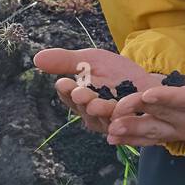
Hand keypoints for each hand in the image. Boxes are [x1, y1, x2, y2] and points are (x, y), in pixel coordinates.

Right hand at [31, 47, 160, 136]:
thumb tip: (36, 58)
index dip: (66, 91)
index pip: (69, 96)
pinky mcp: (130, 126)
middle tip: (79, 92)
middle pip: (84, 109)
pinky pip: (124, 126)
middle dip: (82, 101)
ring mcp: (111, 122)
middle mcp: (93, 114)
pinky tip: (120, 115)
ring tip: (96, 103)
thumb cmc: (115, 73)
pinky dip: (121, 122)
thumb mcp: (90, 60)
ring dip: (99, 111)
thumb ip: (66, 61)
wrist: (148, 82)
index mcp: (80, 99)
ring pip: (103, 119)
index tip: (63, 82)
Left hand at [107, 46, 184, 145]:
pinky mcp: (170, 135)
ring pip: (153, 131)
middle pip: (163, 115)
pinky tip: (113, 139)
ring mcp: (181, 130)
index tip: (145, 95)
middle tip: (116, 114)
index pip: (184, 99)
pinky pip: (149, 139)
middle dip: (138, 115)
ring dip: (131, 131)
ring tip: (111, 130)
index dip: (165, 98)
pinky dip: (131, 139)